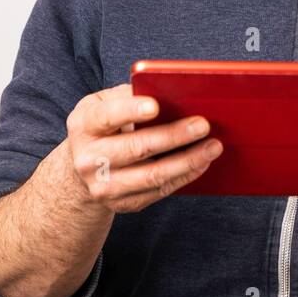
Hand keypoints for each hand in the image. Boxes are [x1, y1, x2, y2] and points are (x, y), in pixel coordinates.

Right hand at [65, 83, 222, 212]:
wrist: (84, 167)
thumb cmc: (105, 125)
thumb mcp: (105, 103)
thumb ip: (131, 96)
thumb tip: (174, 93)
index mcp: (84, 126)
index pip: (107, 117)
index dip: (131, 111)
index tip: (156, 105)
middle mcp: (88, 159)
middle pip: (136, 148)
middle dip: (173, 136)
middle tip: (203, 125)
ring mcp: (104, 186)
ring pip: (152, 176)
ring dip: (187, 161)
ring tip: (213, 147)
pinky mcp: (123, 203)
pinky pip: (159, 191)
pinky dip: (185, 176)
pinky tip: (203, 162)